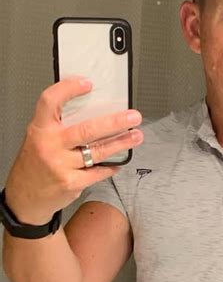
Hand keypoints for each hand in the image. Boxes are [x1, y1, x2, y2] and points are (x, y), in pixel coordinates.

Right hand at [4, 78, 142, 224]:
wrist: (26, 198)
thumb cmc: (36, 165)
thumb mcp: (40, 139)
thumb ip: (59, 126)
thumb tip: (93, 111)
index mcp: (40, 129)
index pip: (50, 102)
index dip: (68, 89)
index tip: (87, 83)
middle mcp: (49, 145)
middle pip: (87, 129)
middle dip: (115, 122)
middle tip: (133, 117)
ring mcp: (60, 165)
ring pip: (98, 151)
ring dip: (121, 143)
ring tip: (136, 136)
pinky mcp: (71, 182)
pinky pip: (98, 172)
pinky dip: (111, 167)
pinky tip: (119, 163)